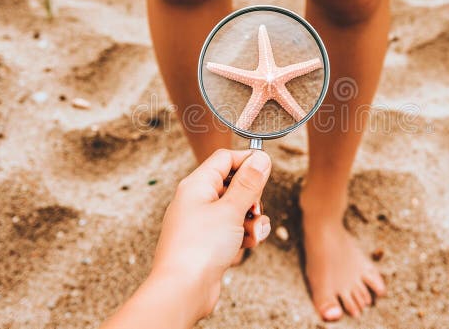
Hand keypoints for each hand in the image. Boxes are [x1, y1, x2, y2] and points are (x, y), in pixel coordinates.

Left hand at [151, 149, 271, 318]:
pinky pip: (232, 230)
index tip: (266, 171)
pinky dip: (243, 236)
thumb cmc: (200, 247)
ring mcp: (202, 222)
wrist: (182, 290)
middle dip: (252, 197)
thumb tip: (260, 157)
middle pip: (234, 184)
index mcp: (197, 185)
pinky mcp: (208, 242)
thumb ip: (249, 183)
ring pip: (237, 210)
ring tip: (251, 234)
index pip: (225, 159)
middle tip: (252, 210)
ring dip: (251, 220)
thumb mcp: (231, 209)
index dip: (247, 161)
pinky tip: (245, 246)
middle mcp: (197, 200)